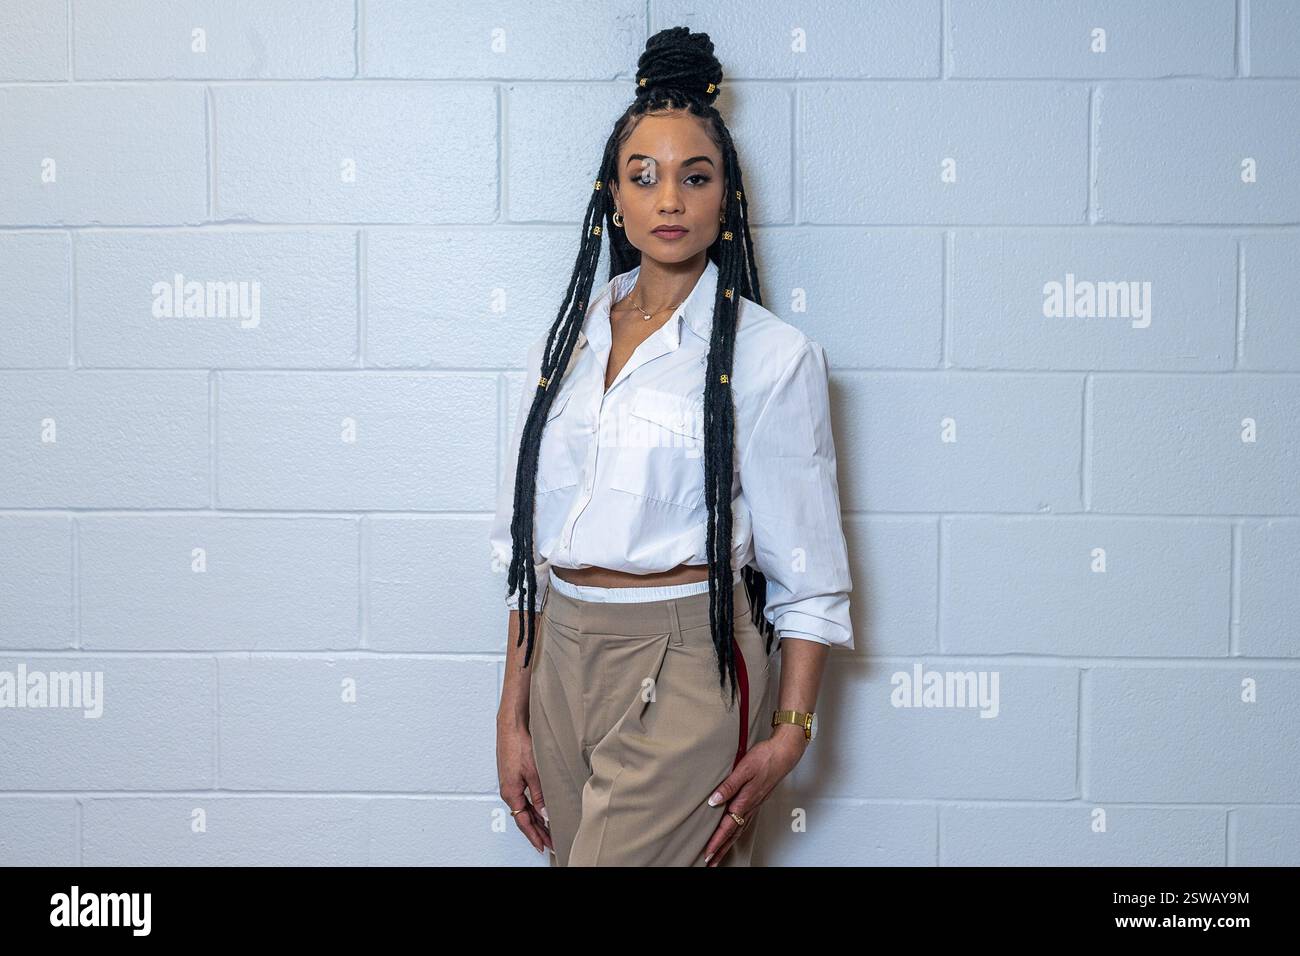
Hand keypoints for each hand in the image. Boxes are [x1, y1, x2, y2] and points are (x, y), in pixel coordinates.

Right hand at [496, 717, 553, 855]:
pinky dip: (533, 807)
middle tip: (550, 842)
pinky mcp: (514, 776)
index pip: (523, 821)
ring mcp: (511, 783)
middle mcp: (509, 790)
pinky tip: (541, 809)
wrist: (511, 725)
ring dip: (536, 820)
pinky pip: (524, 798)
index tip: (543, 846)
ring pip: (524, 808)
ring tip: (548, 830)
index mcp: (510, 792)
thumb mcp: (534, 773)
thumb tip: (545, 814)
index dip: (534, 836)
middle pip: (523, 817)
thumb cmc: (518, 744)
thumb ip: (540, 795)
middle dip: (536, 831)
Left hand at [699, 726, 806, 865]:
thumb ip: (728, 786)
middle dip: (721, 849)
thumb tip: (713, 801)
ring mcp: (755, 804)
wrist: (784, 753)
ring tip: (719, 854)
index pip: (727, 826)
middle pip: (733, 834)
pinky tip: (735, 833)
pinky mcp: (758, 799)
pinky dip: (737, 832)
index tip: (707, 854)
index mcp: (745, 800)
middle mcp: (750, 806)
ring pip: (740, 830)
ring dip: (728, 843)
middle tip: (710, 862)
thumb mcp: (743, 769)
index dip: (716, 841)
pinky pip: (745, 822)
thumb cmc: (765, 758)